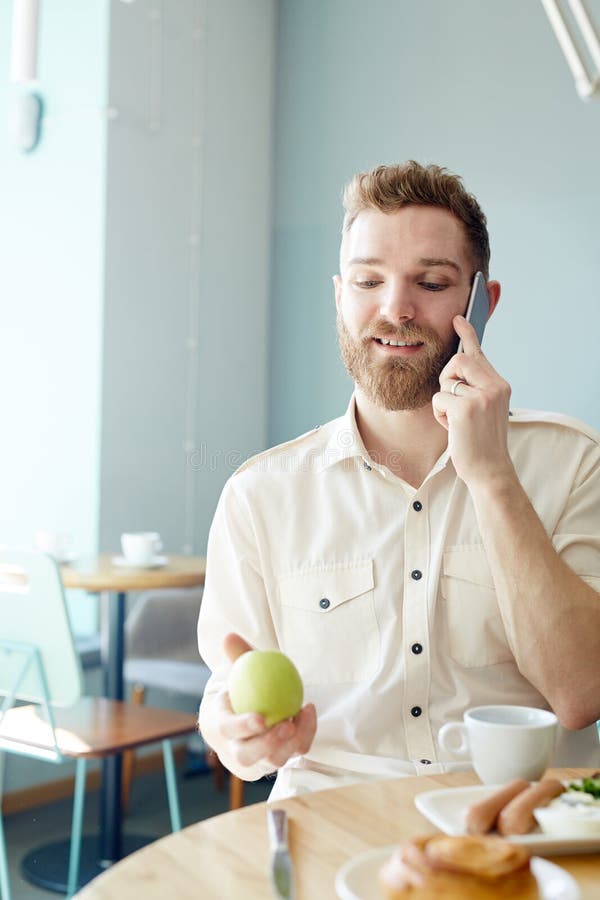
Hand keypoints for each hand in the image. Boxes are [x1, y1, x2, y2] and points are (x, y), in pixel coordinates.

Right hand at [216, 633, 316, 770]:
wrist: (250, 711)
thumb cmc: (244, 688)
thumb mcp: (241, 670)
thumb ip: (237, 654)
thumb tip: (229, 636)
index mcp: (223, 725)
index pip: (228, 729)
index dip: (243, 726)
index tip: (260, 718)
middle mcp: (238, 747)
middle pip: (247, 755)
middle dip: (268, 744)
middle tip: (286, 725)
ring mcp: (260, 758)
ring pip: (274, 759)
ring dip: (292, 741)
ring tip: (303, 715)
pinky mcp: (280, 757)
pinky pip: (295, 752)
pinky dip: (305, 734)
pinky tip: (309, 711)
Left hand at [431, 316, 513, 487]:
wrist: (490, 470)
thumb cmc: (482, 441)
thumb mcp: (484, 408)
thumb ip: (475, 386)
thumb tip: (456, 366)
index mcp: (500, 384)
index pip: (479, 352)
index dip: (467, 333)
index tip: (457, 318)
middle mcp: (495, 386)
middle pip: (458, 359)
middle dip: (447, 379)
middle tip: (453, 401)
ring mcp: (482, 396)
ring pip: (446, 380)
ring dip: (444, 401)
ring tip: (457, 420)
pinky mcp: (466, 409)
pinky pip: (438, 399)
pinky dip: (440, 415)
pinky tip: (453, 429)